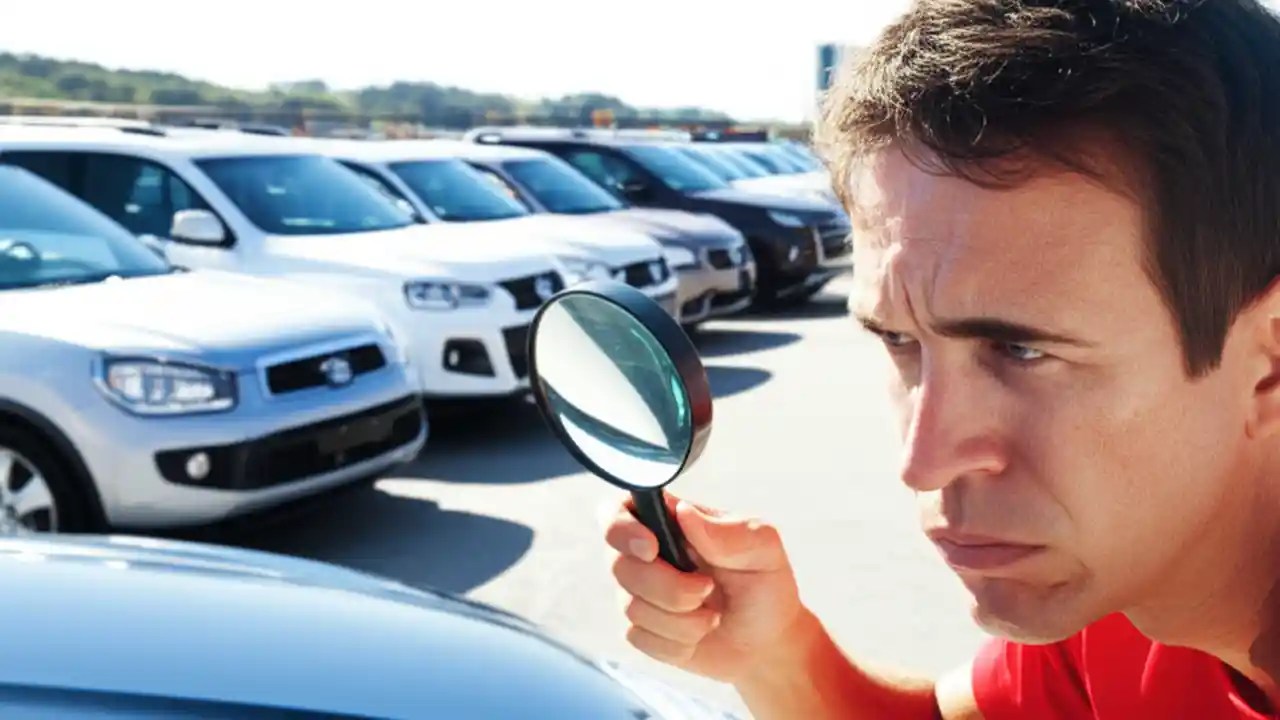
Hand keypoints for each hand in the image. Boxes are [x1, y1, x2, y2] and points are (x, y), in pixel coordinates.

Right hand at [605, 493, 808, 683]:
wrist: (769, 641)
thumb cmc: (765, 584)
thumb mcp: (763, 549)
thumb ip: (727, 530)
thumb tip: (685, 512)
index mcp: (671, 521)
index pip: (617, 510)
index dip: (620, 528)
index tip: (652, 548)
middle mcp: (647, 554)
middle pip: (620, 565)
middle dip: (669, 587)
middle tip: (708, 588)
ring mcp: (640, 593)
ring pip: (630, 606)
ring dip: (681, 619)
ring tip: (712, 614)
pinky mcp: (641, 629)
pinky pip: (638, 637)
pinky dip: (677, 642)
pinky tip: (699, 634)